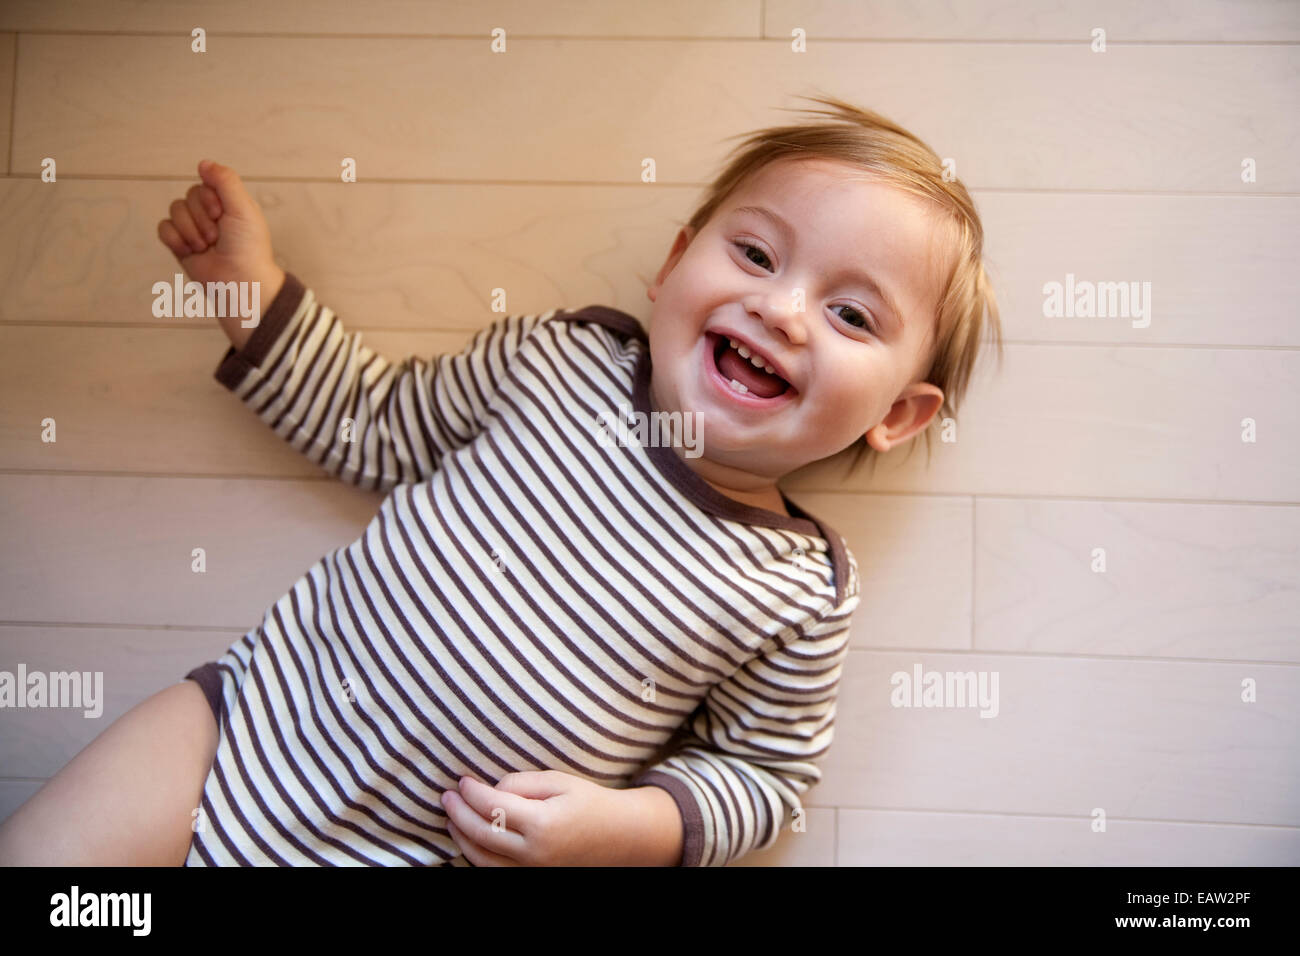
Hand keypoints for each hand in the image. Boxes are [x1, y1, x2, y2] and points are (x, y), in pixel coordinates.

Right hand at [156, 159, 280, 291]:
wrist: (239, 283)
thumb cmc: (248, 248)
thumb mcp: (243, 208)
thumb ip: (225, 181)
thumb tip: (203, 163)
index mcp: (227, 202)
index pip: (202, 184)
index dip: (208, 199)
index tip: (222, 216)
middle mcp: (209, 212)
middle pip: (187, 197)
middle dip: (200, 219)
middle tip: (217, 237)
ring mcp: (194, 228)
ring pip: (174, 211)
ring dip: (190, 231)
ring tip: (206, 247)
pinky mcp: (181, 244)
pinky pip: (163, 228)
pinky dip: (175, 240)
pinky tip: (190, 252)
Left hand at [439, 770, 678, 866]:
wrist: (619, 837)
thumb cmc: (589, 803)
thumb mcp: (558, 781)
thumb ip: (520, 783)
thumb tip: (489, 791)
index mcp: (543, 823)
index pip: (492, 806)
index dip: (471, 792)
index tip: (462, 780)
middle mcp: (534, 853)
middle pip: (480, 834)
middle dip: (458, 813)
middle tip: (446, 796)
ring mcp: (532, 871)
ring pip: (482, 859)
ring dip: (460, 837)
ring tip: (452, 817)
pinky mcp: (533, 878)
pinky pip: (495, 871)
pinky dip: (477, 855)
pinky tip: (470, 837)